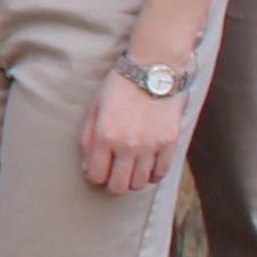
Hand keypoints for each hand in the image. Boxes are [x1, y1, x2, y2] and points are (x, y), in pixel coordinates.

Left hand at [79, 69, 189, 195]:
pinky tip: (148, 166)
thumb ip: (88, 139)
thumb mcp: (95, 109)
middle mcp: (128, 145)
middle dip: (113, 184)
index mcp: (105, 136)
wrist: (152, 70)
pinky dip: (153, 174)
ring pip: (141, 183)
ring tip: (131, 169)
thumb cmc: (119, 88)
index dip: (95, 177)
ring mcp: (151, 146)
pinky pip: (161, 173)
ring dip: (133, 180)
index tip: (98, 171)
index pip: (97, 175)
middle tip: (114, 175)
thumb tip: (87, 168)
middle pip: (119, 186)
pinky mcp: (170, 143)